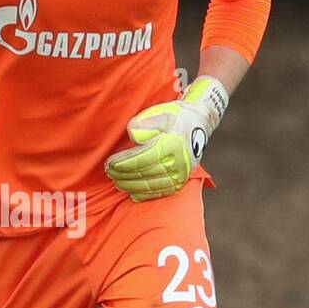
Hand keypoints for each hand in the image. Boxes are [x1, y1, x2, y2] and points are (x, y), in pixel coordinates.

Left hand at [105, 76, 228, 200]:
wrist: (199, 122)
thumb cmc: (175, 117)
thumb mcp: (160, 113)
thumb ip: (144, 123)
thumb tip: (133, 135)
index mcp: (172, 143)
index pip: (142, 158)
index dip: (123, 163)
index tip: (109, 163)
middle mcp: (178, 161)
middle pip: (144, 173)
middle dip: (123, 174)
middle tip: (109, 172)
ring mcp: (181, 173)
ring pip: (151, 185)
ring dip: (131, 185)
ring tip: (117, 181)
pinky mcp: (181, 181)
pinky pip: (161, 192)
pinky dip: (145, 194)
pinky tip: (132, 192)